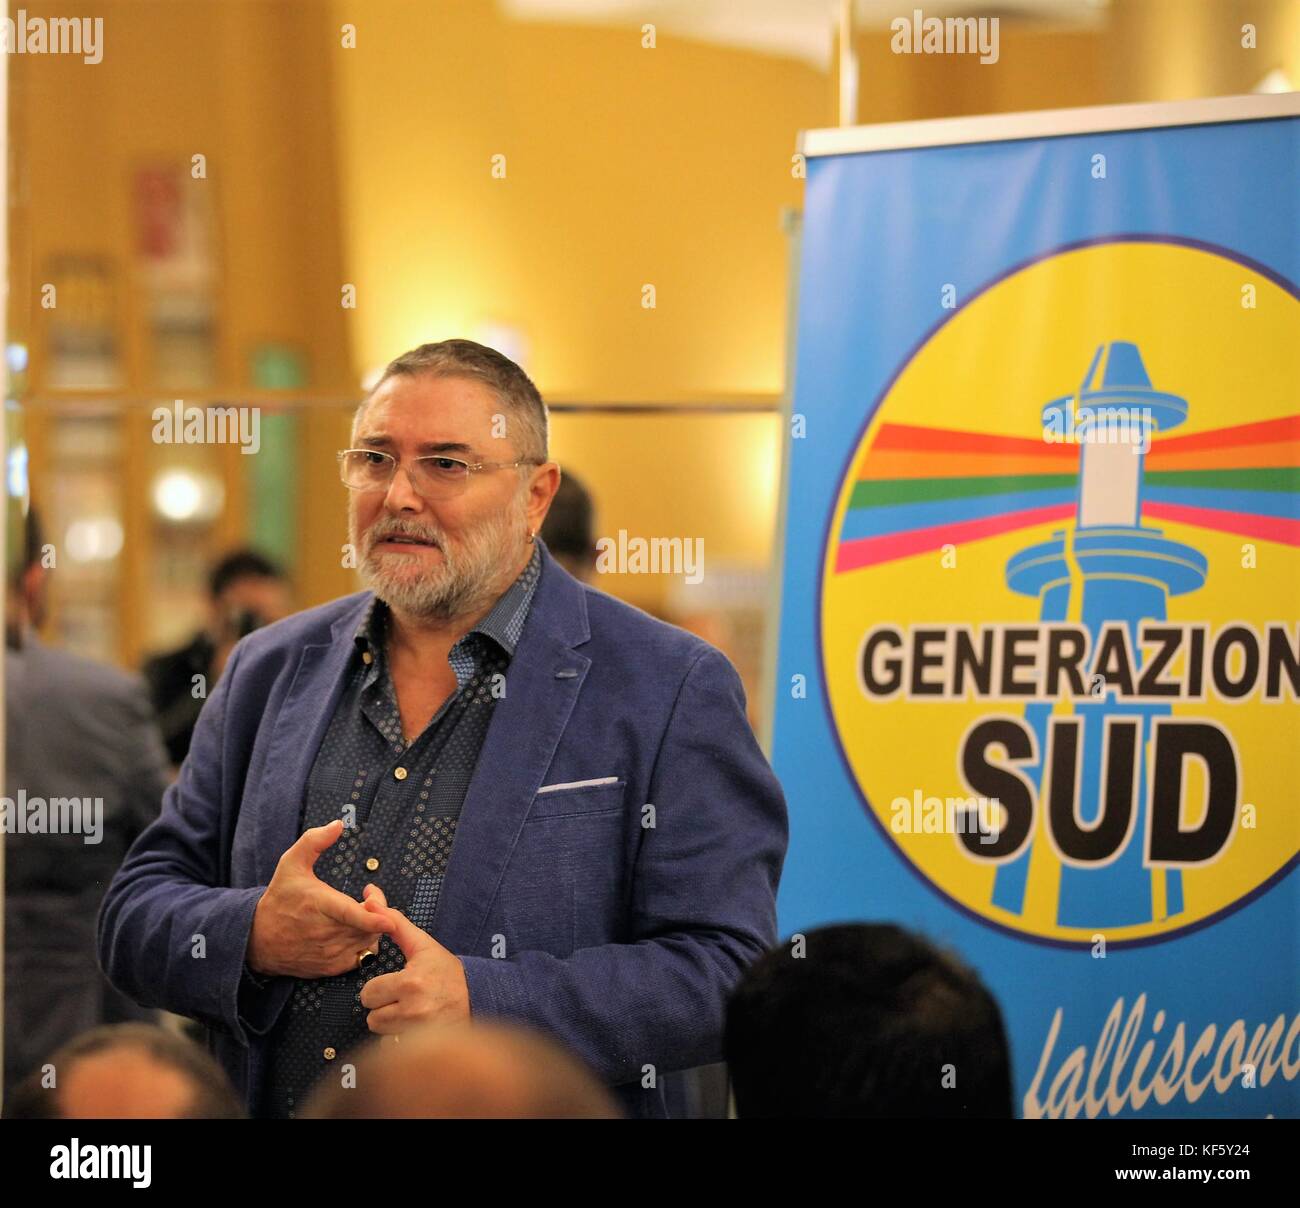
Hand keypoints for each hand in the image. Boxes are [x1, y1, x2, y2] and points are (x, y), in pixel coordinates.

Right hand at [247, 819, 392, 978]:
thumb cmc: (279, 899)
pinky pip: (362, 956)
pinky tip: (355, 930)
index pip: (350, 915)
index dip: (373, 918)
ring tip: (361, 911)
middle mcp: (325, 932)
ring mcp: (329, 953)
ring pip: (368, 941)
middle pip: (369, 926)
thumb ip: (314, 840)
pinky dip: (365, 943)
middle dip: (378, 909)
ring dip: (372, 926)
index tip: (389, 917)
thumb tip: (338, 824)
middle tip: (370, 897)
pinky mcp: (331, 967)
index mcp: (319, 905)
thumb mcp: (291, 863)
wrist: (257, 940)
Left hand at [358, 884, 470, 1038]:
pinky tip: (416, 1028)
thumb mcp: (423, 945)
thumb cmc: (448, 973)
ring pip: (382, 1034)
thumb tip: (370, 900)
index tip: (396, 985)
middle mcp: (414, 1010)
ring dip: (391, 1025)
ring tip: (411, 1013)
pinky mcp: (423, 1047)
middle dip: (383, 1008)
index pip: (368, 993)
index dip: (380, 989)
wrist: (479, 997)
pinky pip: (395, 1049)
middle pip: (372, 1017)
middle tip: (403, 999)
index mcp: (410, 983)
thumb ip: (394, 923)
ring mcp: (419, 1033)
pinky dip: (400, 1042)